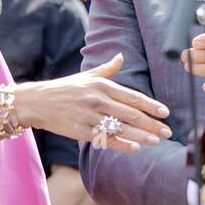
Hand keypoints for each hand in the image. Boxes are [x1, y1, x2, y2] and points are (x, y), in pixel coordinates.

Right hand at [18, 53, 170, 151]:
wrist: (37, 101)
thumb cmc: (65, 89)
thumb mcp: (86, 76)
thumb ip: (107, 69)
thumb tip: (120, 56)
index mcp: (102, 86)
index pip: (132, 96)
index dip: (151, 105)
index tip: (165, 112)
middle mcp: (97, 100)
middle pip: (131, 113)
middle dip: (151, 123)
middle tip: (167, 131)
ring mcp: (89, 116)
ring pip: (120, 127)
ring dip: (141, 135)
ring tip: (156, 141)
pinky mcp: (80, 130)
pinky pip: (105, 139)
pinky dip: (121, 144)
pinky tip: (135, 148)